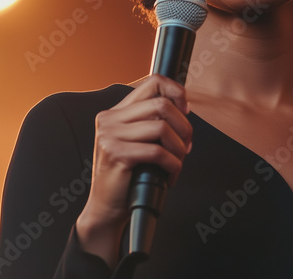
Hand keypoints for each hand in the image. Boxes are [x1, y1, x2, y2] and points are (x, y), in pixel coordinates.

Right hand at [75, 75, 192, 265]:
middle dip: (184, 127)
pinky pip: (158, 151)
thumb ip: (153, 122)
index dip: (176, 92)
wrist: (106, 209)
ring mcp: (110, 136)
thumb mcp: (138, 142)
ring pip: (162, 127)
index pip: (152, 82)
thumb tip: (185, 108)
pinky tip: (170, 175)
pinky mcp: (116, 154)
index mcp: (116, 112)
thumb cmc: (127, 177)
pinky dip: (173, 165)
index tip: (186, 110)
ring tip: (177, 163)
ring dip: (179, 149)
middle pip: (162, 104)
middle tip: (185, 146)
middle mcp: (110, 119)